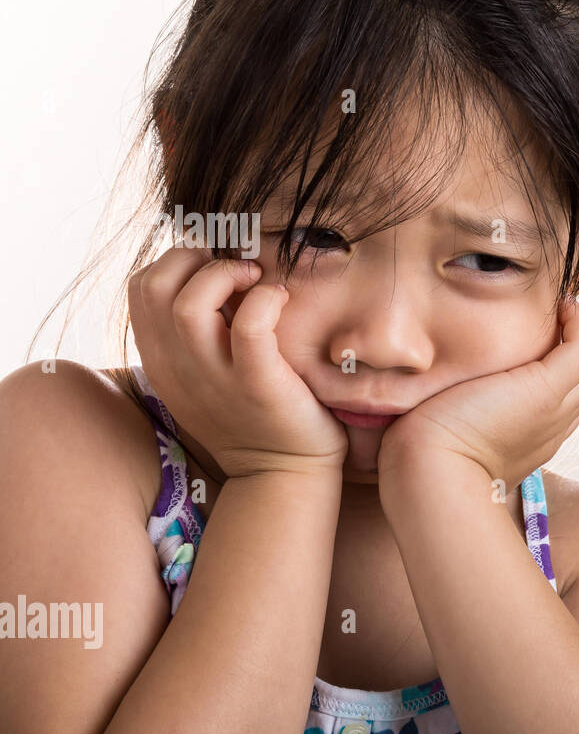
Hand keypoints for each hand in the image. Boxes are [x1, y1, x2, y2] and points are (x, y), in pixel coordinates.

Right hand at [127, 244, 348, 479]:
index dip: (175, 261)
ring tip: (256, 278)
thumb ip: (195, 336)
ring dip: (225, 275)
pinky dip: (265, 299)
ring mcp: (215, 379)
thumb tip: (209, 276)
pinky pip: (250, 327)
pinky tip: (281, 297)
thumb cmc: (254, 415)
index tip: (212, 267)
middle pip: (154, 286)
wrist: (283, 474)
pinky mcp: (258, 386)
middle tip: (234, 267)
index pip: (140, 288)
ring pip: (189, 304)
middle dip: (193, 258)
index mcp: (162, 361)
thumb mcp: (205, 376)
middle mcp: (178, 369)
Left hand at [377, 298, 578, 491]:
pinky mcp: (545, 391)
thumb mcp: (447, 437)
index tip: (542, 340)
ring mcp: (555, 410)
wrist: (428, 476)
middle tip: (559, 316)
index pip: (570, 398)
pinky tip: (559, 307)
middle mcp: (554, 427)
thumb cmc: (423, 461)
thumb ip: (455, 417)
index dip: (565, 366)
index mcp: (535, 439)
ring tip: (562, 310)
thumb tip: (428, 404)